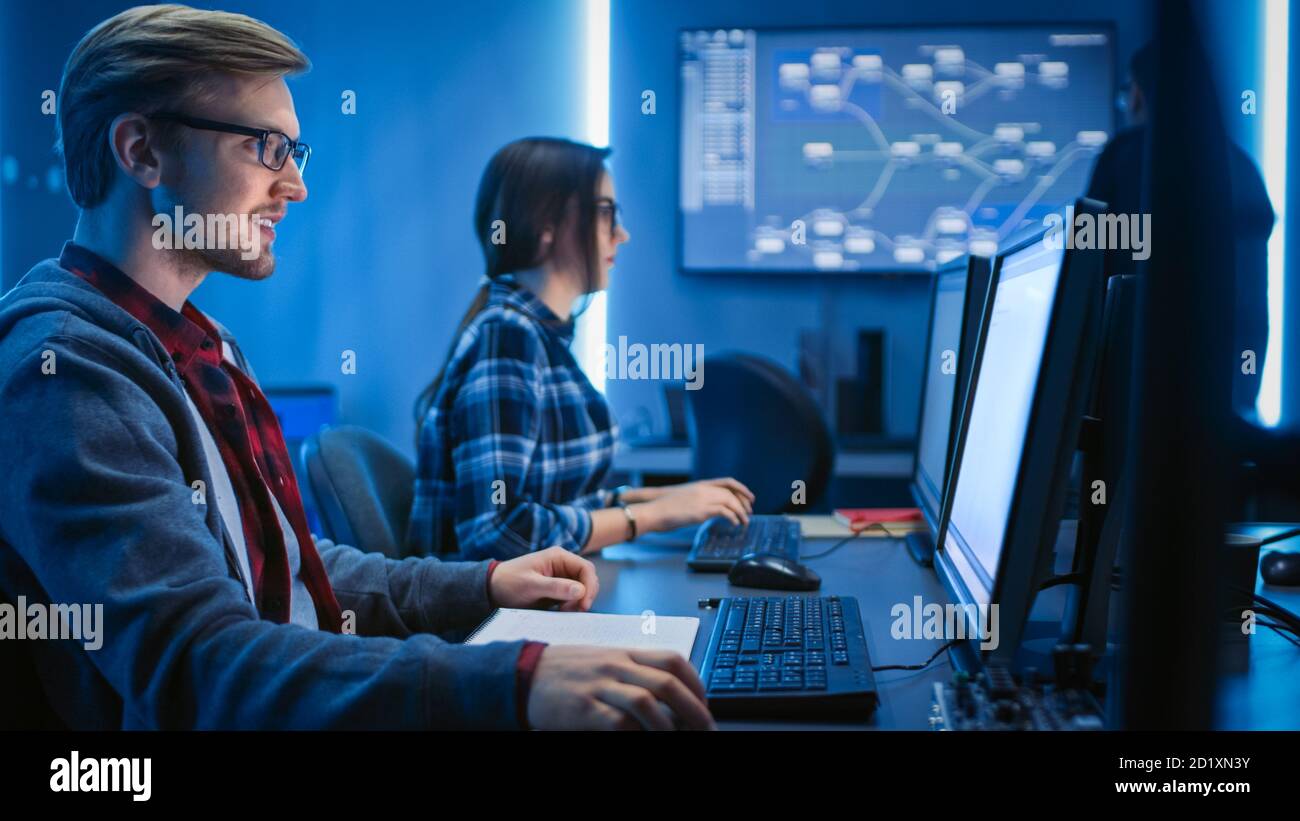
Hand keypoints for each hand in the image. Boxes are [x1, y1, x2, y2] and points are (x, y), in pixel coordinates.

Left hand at [489, 546, 598, 611]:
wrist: (492, 589)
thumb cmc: (509, 583)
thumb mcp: (531, 585)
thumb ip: (556, 587)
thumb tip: (581, 590)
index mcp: (558, 557)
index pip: (585, 568)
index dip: (589, 586)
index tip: (584, 604)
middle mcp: (562, 565)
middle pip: (587, 579)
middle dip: (585, 595)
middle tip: (574, 611)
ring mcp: (560, 577)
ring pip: (581, 589)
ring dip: (578, 601)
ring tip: (564, 611)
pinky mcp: (557, 589)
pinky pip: (572, 597)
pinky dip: (571, 605)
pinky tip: (561, 611)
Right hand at [527, 646, 715, 729]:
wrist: (524, 674)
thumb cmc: (566, 671)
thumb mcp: (604, 662)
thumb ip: (633, 672)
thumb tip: (669, 693)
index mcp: (624, 653)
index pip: (672, 660)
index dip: (696, 683)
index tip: (705, 704)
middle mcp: (615, 666)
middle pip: (667, 683)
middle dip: (694, 710)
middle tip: (705, 728)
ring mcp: (599, 686)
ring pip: (646, 702)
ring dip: (669, 726)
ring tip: (678, 738)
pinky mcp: (583, 709)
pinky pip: (618, 722)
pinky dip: (637, 733)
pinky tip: (643, 738)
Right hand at [640, 477, 753, 529]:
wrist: (652, 511)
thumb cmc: (664, 508)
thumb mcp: (684, 499)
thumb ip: (698, 500)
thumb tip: (708, 509)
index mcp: (700, 485)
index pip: (727, 482)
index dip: (741, 489)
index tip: (750, 498)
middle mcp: (703, 489)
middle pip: (732, 492)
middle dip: (744, 503)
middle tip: (749, 513)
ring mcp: (702, 499)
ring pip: (730, 501)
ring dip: (741, 512)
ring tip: (744, 522)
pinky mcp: (700, 511)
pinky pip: (724, 512)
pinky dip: (732, 518)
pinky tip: (734, 524)